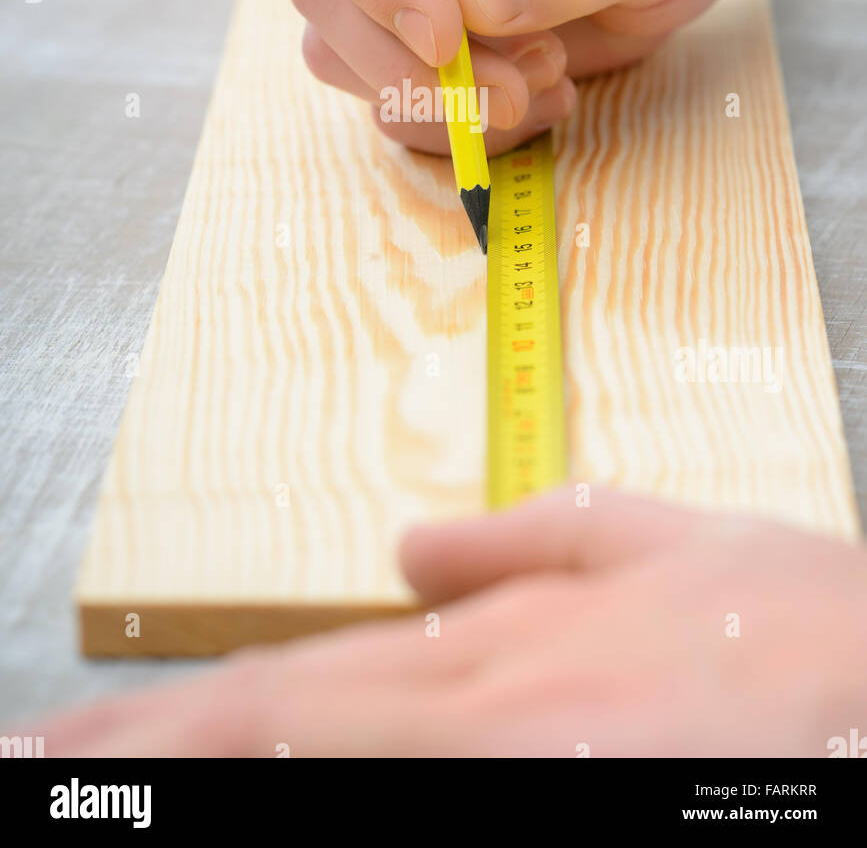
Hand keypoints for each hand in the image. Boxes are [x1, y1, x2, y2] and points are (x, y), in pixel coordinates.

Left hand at [36, 489, 866, 756]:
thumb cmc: (772, 614)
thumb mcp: (642, 537)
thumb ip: (518, 539)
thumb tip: (410, 548)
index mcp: (480, 646)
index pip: (279, 685)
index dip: (155, 716)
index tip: (47, 736)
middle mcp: (466, 712)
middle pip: (266, 734)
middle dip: (138, 751)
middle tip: (23, 758)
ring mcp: (501, 766)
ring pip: (314, 769)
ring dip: (196, 771)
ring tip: (77, 770)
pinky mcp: (549, 796)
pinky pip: (403, 805)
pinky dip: (309, 794)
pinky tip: (252, 782)